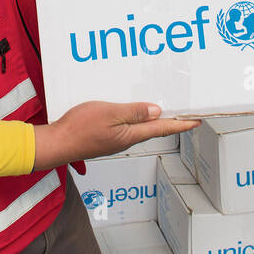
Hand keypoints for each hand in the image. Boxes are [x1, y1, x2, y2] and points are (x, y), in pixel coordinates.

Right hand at [31, 101, 200, 171]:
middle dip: (170, 121)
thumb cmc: (79, 129)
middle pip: (153, 129)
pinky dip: (134, 119)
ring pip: (139, 127)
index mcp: (131, 134)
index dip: (181, 124)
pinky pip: (125, 127)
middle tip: (184, 113)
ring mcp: (115, 140)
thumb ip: (133, 112)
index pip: (162, 128)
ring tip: (162, 108)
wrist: (57, 144)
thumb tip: (156, 112)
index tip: (197, 121)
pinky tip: (131, 111)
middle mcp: (126, 139)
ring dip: (152, 119)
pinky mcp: (105, 138)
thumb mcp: (109, 113)